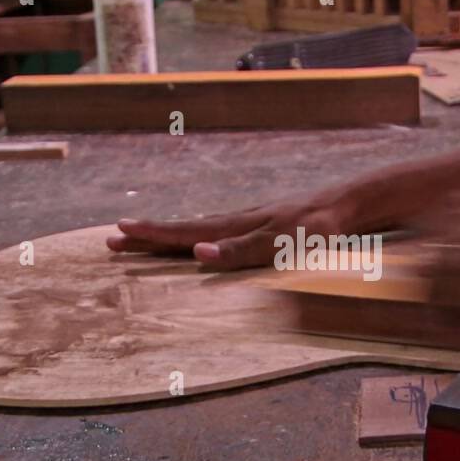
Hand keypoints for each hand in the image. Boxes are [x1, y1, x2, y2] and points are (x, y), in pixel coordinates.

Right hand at [106, 199, 348, 269]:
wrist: (346, 207)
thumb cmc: (318, 226)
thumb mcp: (282, 241)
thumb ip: (242, 248)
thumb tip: (198, 253)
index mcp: (236, 226)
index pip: (185, 231)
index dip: (152, 234)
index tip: (119, 231)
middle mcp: (237, 222)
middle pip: (184, 230)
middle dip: (149, 237)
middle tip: (113, 239)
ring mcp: (248, 224)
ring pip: (198, 232)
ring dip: (169, 239)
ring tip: (142, 241)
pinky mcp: (261, 229)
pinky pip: (217, 236)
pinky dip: (196, 240)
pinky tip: (197, 245)